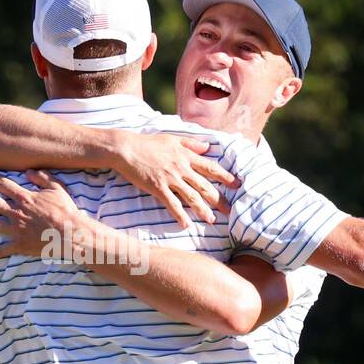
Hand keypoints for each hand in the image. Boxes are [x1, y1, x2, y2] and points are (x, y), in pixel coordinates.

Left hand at [0, 170, 88, 262]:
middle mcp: (16, 212)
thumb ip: (43, 178)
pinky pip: (2, 250)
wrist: (72, 234)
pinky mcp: (19, 245)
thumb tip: (29, 171)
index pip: (4, 185)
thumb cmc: (67, 212)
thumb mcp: (58, 189)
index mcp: (25, 198)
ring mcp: (16, 229)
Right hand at [109, 130, 239, 227]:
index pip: (211, 168)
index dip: (225, 177)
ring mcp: (170, 179)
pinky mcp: (157, 187)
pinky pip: (171, 204)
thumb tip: (208, 146)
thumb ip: (191, 144)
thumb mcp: (172, 139)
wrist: (126, 148)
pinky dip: (179, 215)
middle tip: (230, 211)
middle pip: (205, 186)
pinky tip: (186, 225)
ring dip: (202, 210)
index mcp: (186, 156)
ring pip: (191, 197)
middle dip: (219, 199)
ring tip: (211, 220)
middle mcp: (181, 168)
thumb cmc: (148, 143)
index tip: (237, 185)